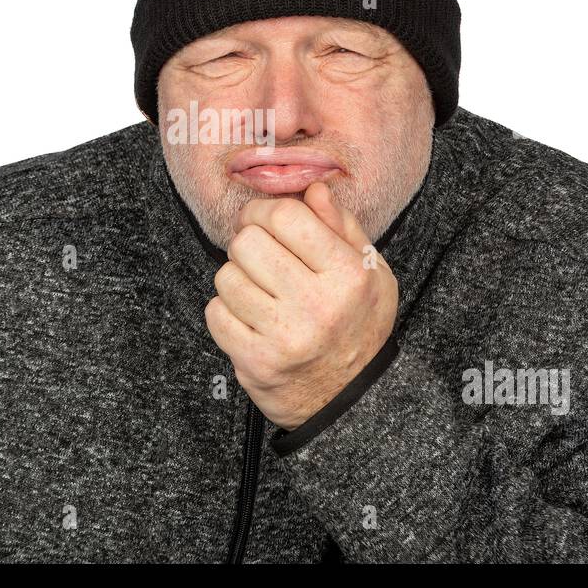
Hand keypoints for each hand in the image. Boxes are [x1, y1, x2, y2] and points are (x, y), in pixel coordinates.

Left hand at [205, 181, 398, 430]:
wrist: (351, 399)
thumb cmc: (360, 325)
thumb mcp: (371, 272)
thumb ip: (342, 226)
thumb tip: (312, 188)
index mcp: (347, 275)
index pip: (285, 216)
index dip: (264, 210)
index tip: (263, 219)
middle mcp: (316, 305)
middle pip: (248, 242)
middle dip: (248, 242)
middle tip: (260, 256)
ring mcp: (283, 336)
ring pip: (226, 276)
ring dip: (237, 278)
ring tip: (258, 290)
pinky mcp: (255, 362)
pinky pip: (215, 312)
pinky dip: (226, 310)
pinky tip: (249, 317)